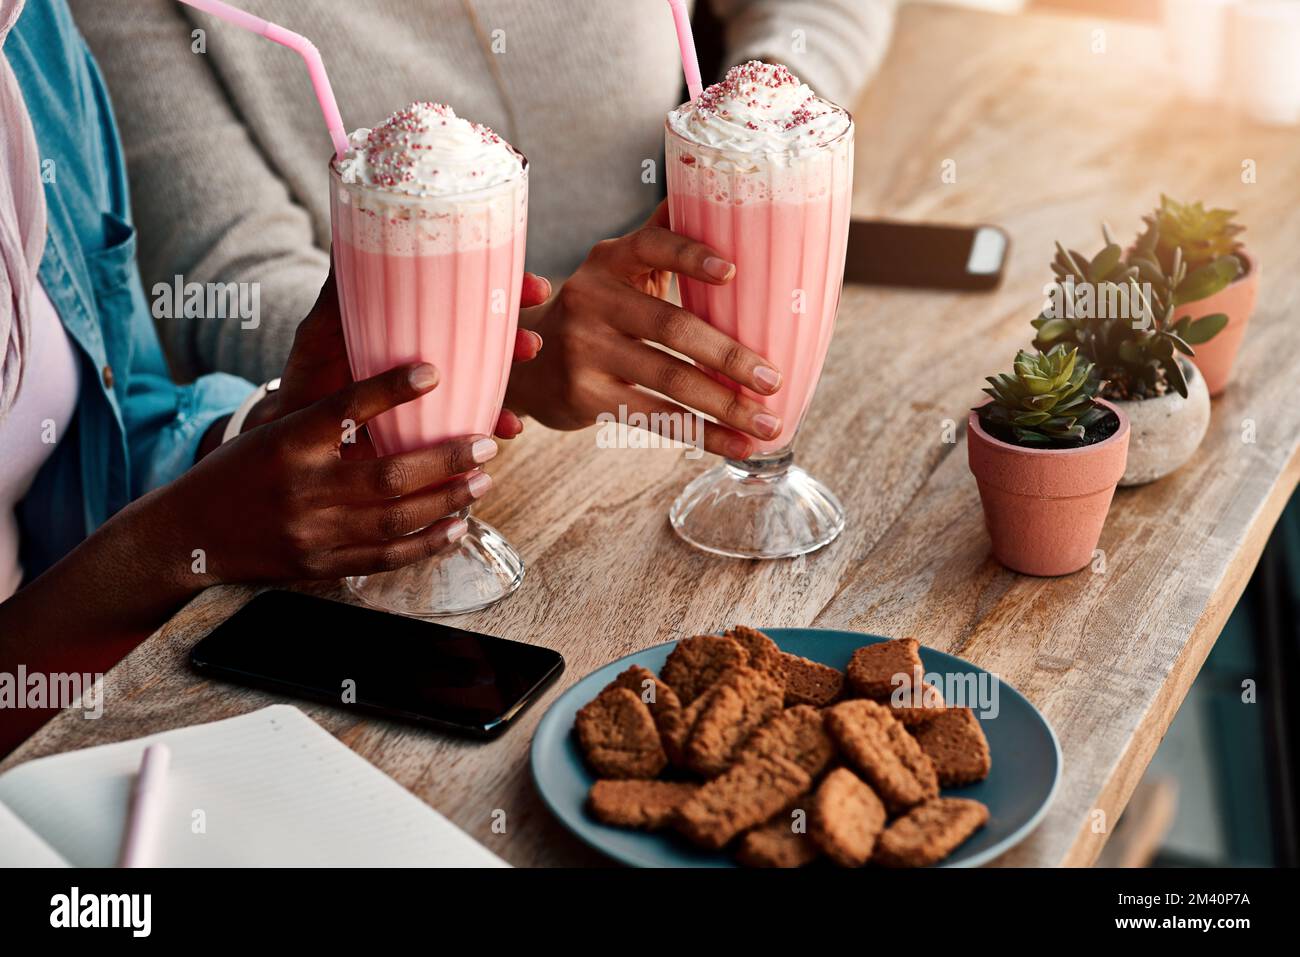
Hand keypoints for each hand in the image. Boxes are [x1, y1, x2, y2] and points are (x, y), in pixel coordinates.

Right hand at [167, 362, 498, 581]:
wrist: (188, 536)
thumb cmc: (242, 472)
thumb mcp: (274, 432)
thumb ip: (329, 420)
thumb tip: (400, 390)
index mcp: (287, 442)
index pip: (346, 408)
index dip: (391, 390)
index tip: (433, 372)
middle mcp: (301, 488)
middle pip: (388, 474)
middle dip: (446, 459)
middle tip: (486, 443)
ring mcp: (312, 533)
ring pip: (396, 520)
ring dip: (447, 500)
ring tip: (482, 481)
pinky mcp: (320, 567)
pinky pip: (385, 558)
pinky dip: (427, 543)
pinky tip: (457, 526)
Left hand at [269, 264, 550, 440]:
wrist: (299, 433)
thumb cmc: (311, 377)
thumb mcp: (322, 330)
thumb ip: (340, 293)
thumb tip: (349, 236)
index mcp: (414, 323)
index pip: (469, 298)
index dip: (505, 291)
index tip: (537, 289)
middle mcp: (431, 354)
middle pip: (487, 339)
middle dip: (515, 339)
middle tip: (532, 344)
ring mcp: (434, 392)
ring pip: (484, 382)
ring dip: (508, 390)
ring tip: (516, 405)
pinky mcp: (431, 428)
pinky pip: (468, 426)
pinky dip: (490, 425)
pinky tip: (505, 430)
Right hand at [503, 202, 782, 459]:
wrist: (530, 364)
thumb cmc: (598, 308)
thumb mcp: (617, 267)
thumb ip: (661, 236)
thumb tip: (718, 190)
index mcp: (609, 259)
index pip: (653, 247)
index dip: (691, 257)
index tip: (734, 272)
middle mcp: (591, 300)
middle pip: (670, 327)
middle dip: (729, 356)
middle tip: (774, 378)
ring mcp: (585, 352)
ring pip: (668, 381)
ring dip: (725, 406)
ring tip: (769, 424)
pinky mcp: (587, 397)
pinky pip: (656, 419)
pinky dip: (702, 435)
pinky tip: (738, 446)